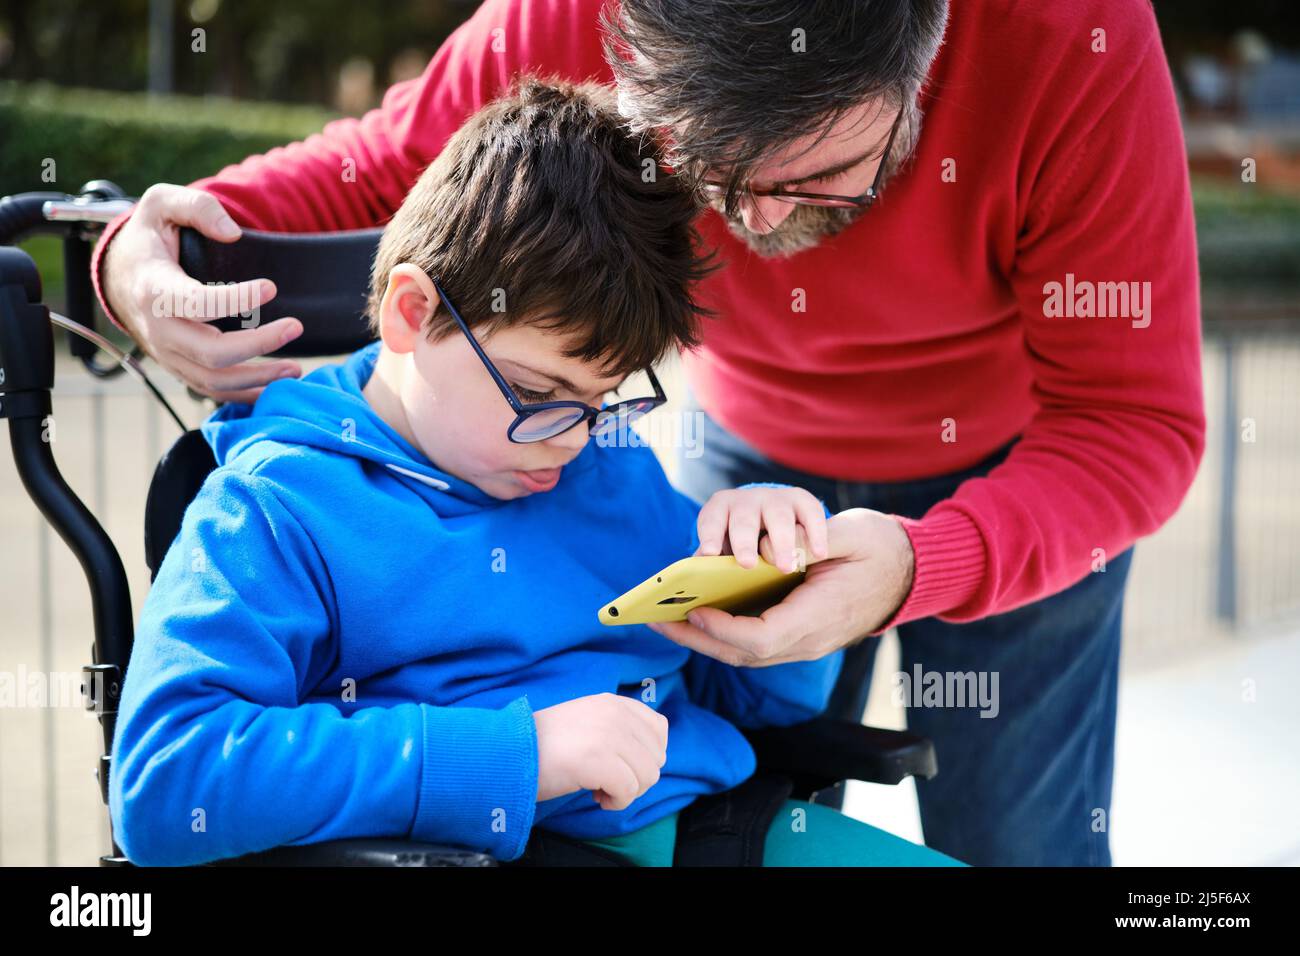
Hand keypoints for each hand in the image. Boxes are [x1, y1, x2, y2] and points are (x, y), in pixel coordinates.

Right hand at [101, 183, 303, 402]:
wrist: (122, 274)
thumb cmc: (149, 237)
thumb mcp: (161, 203)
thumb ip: (196, 207)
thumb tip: (232, 232)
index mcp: (153, 289)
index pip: (197, 304)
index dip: (236, 299)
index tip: (271, 288)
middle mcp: (158, 329)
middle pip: (210, 353)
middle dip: (258, 345)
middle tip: (296, 327)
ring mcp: (167, 353)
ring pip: (213, 381)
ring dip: (258, 379)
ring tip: (296, 369)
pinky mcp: (179, 366)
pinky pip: (212, 390)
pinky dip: (245, 394)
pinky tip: (275, 386)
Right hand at [533, 693, 667, 809]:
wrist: (508, 752)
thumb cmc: (545, 746)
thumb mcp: (587, 722)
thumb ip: (618, 728)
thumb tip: (651, 757)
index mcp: (614, 703)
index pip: (659, 730)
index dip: (645, 756)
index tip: (619, 765)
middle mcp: (615, 714)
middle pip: (656, 758)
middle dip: (637, 777)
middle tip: (607, 781)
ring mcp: (608, 735)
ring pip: (648, 776)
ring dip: (626, 791)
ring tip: (599, 789)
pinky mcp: (598, 760)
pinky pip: (629, 792)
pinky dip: (615, 802)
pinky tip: (595, 796)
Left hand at [649, 508, 914, 665]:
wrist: (914, 572)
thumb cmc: (882, 548)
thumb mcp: (852, 534)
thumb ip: (811, 540)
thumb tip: (769, 549)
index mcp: (822, 615)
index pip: (764, 638)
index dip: (726, 629)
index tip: (697, 610)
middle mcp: (811, 639)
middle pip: (745, 654)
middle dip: (698, 639)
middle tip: (657, 617)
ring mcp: (807, 643)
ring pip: (747, 654)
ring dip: (705, 639)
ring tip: (666, 617)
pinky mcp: (801, 636)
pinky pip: (755, 643)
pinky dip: (723, 633)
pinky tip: (698, 613)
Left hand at [692, 486, 829, 573]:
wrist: (792, 523)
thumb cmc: (751, 543)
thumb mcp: (725, 546)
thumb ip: (716, 558)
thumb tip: (699, 571)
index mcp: (724, 509)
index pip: (713, 518)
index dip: (710, 535)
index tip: (708, 556)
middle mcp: (750, 501)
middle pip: (744, 519)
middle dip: (744, 541)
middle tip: (747, 564)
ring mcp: (778, 501)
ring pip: (778, 516)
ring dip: (782, 542)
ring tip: (786, 567)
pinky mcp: (805, 503)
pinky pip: (811, 513)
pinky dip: (815, 532)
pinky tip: (819, 554)